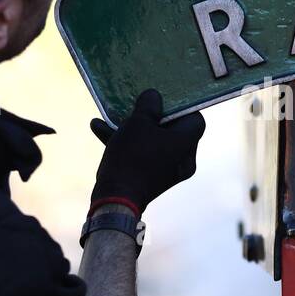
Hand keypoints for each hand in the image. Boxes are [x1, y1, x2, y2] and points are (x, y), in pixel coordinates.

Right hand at [90, 89, 205, 212]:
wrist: (115, 199)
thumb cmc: (132, 155)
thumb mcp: (138, 122)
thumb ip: (149, 105)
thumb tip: (154, 96)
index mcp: (186, 145)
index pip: (195, 120)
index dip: (180, 107)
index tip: (162, 100)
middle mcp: (182, 160)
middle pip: (172, 130)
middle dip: (150, 116)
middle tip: (138, 105)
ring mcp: (166, 172)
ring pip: (152, 142)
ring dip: (131, 128)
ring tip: (112, 115)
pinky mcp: (150, 179)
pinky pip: (142, 155)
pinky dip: (125, 143)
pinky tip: (98, 127)